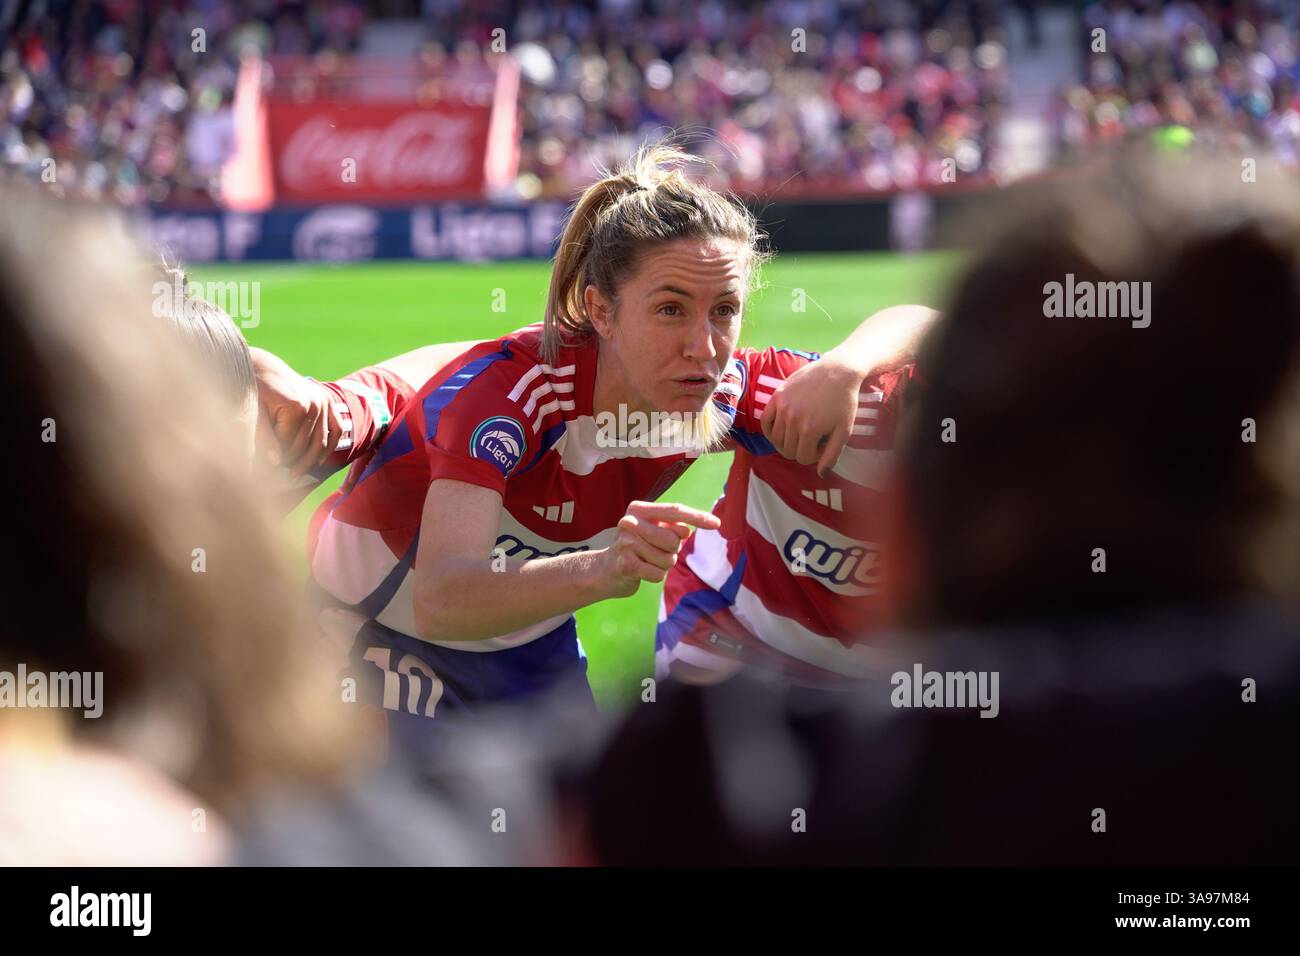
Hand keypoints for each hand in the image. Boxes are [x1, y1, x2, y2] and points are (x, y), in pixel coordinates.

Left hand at [251, 347, 348, 477]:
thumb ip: (262, 438)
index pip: (288, 446)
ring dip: (310, 461)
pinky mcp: (328, 402)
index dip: (277, 461)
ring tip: (295, 474)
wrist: (263, 368)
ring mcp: (324, 402)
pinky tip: (318, 461)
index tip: (266, 471)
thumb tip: (275, 464)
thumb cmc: (253, 390)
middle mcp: (315, 404)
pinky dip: (329, 447)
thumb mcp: (252, 413)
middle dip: (292, 464)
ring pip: (321, 443)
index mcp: (295, 407)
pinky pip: (336, 430)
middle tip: (281, 478)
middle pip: (305, 446)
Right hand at [600, 501, 721, 596]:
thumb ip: (672, 527)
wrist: (605, 570)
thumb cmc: (637, 547)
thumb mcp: (654, 531)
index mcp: (638, 509)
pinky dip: (656, 576)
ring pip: (668, 559)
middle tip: (655, 551)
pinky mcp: (626, 565)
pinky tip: (642, 571)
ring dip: (663, 565)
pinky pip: (659, 574)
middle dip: (672, 550)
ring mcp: (626, 544)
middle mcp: (630, 522)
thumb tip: (685, 531)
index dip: (697, 517)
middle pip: (674, 539)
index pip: (674, 510)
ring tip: (647, 561)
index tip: (717, 523)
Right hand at [760, 357, 863, 476]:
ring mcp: (782, 407)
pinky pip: (765, 422)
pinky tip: (782, 430)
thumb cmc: (844, 401)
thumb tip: (820, 475)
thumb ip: (832, 455)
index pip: (802, 458)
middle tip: (814, 440)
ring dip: (787, 442)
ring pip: (776, 439)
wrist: (837, 371)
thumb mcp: (844, 431)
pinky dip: (771, 431)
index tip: (823, 446)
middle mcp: (792, 420)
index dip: (813, 456)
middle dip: (801, 450)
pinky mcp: (777, 397)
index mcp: (810, 430)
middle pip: (788, 450)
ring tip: (801, 434)